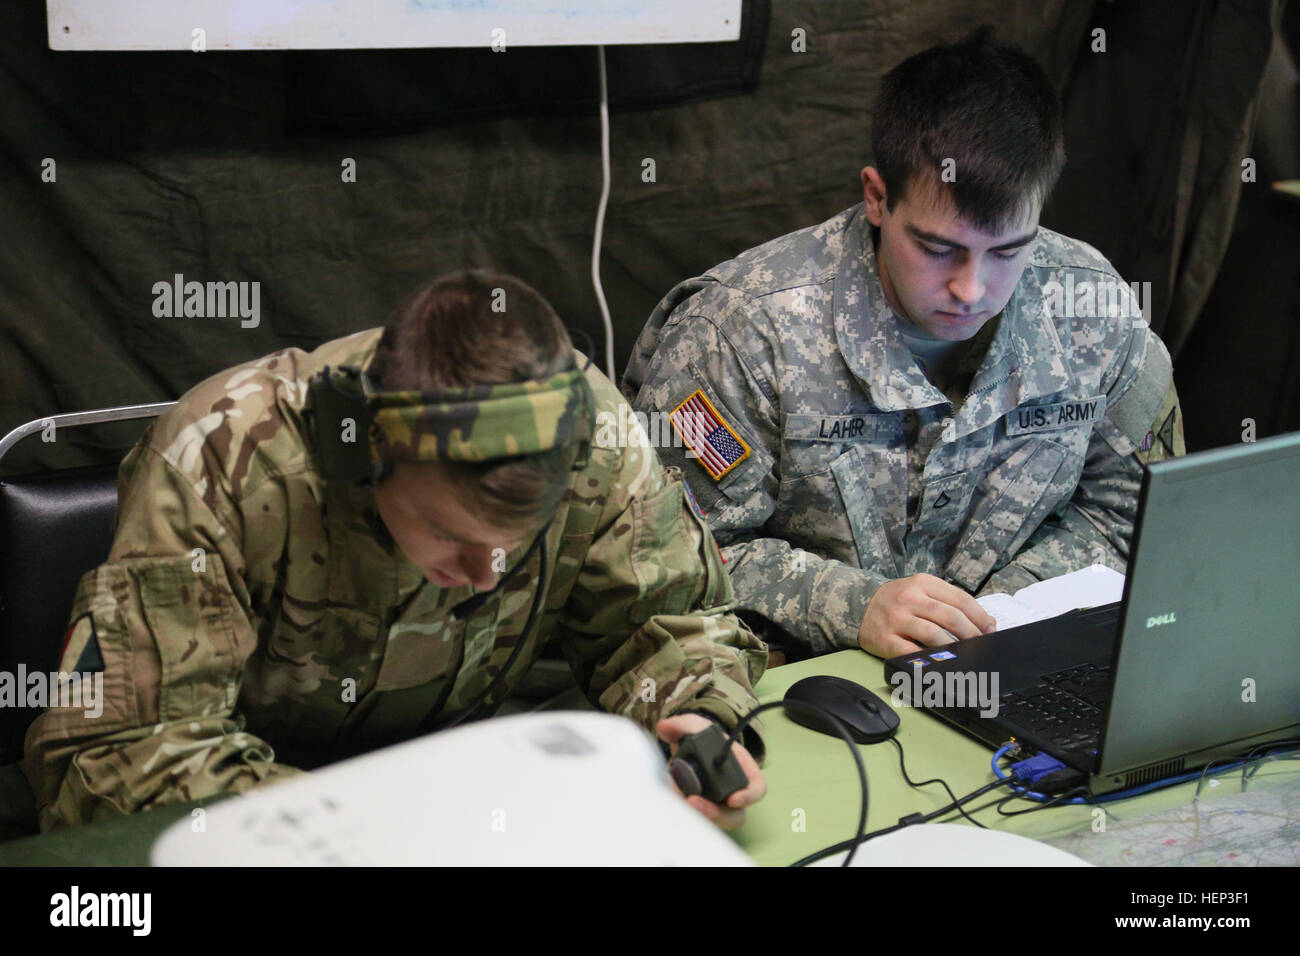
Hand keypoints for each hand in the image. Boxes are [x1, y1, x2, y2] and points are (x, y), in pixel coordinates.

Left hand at [656, 713, 765, 830]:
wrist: (686, 749)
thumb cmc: (701, 738)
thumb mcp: (695, 726)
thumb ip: (683, 725)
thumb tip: (665, 726)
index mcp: (743, 771)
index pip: (756, 789)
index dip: (748, 796)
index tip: (732, 799)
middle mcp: (733, 794)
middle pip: (733, 815)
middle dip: (713, 813)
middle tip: (691, 802)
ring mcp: (716, 806)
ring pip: (712, 822)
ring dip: (694, 815)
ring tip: (674, 800)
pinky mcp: (698, 812)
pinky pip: (695, 820)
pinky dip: (681, 812)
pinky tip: (666, 798)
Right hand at [858, 573, 996, 658]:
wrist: (858, 605)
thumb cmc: (897, 600)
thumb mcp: (921, 590)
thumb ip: (949, 602)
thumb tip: (985, 623)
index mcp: (922, 583)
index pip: (960, 599)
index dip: (980, 616)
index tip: (990, 629)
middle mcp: (909, 598)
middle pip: (950, 617)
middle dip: (972, 634)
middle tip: (981, 644)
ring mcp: (896, 619)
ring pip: (934, 635)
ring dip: (954, 647)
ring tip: (965, 653)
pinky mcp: (886, 639)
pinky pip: (913, 652)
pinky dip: (930, 659)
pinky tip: (941, 662)